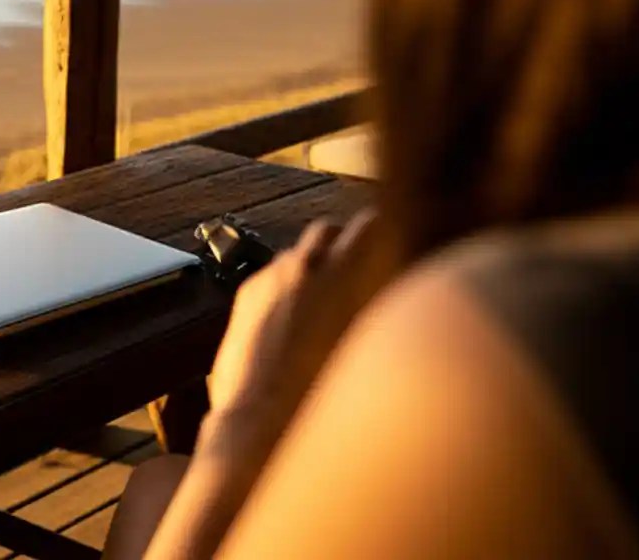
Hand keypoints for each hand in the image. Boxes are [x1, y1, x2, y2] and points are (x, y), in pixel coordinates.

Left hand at [207, 211, 376, 413]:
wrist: (267, 416)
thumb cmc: (331, 393)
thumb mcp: (375, 341)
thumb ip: (382, 301)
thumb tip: (389, 290)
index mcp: (350, 270)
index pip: (372, 223)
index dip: (380, 231)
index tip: (387, 243)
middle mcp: (310, 263)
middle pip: (328, 230)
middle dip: (339, 243)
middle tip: (351, 271)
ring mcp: (274, 275)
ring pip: (297, 252)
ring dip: (309, 264)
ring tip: (319, 300)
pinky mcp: (248, 291)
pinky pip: (270, 274)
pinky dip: (283, 286)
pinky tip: (288, 319)